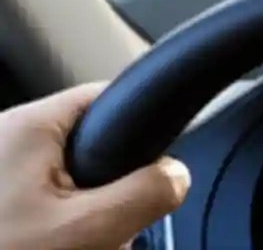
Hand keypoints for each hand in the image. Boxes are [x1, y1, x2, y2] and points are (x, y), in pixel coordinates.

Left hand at [0, 83, 189, 249]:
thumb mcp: (86, 232)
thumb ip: (146, 194)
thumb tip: (176, 175)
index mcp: (30, 126)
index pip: (111, 98)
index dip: (141, 135)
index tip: (149, 176)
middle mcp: (6, 138)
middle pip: (90, 147)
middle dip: (108, 193)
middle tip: (102, 235)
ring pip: (65, 183)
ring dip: (81, 218)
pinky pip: (38, 204)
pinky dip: (53, 229)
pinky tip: (49, 249)